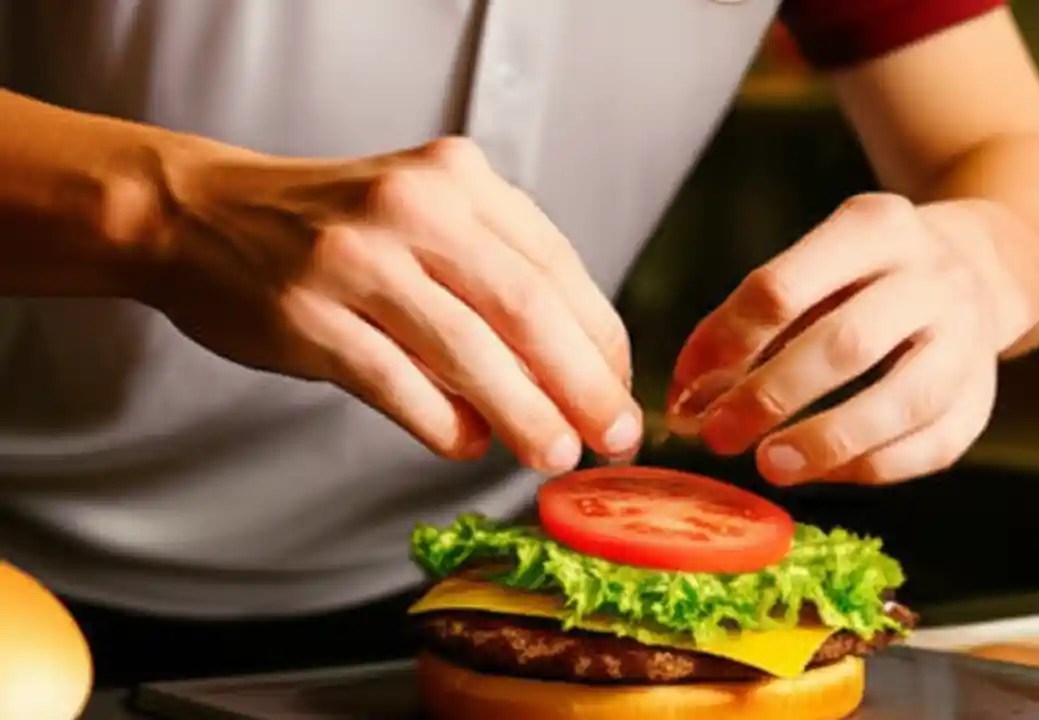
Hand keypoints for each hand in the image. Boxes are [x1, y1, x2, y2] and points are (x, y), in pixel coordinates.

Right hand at [139, 137, 640, 472]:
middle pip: (526, 308)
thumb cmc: (334, 229)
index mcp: (457, 178)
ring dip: (524, 413)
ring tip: (553, 454)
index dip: (600, 339)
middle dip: (582, 383)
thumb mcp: (425, 215)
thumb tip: (572, 377)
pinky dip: (443, 422)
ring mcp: (355, 259)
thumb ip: (496, 275)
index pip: (557, 266)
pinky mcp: (307, 316)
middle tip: (612, 436)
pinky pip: (396, 383)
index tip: (620, 390)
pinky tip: (468, 444)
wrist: (201, 214)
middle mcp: (413, 206)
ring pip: (468, 351)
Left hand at [667, 193, 1031, 485]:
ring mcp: (967, 338)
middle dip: (771, 396)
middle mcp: (931, 277)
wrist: (981, 268)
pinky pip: (929, 445)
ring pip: (901, 401)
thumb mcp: (811, 268)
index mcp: (875, 227)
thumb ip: (748, 327)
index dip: (726, 342)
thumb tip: (687, 400)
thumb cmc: (866, 277)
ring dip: (825, 440)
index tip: (686, 387)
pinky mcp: (982, 397)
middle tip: (719, 436)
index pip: (784, 288)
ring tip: (768, 465)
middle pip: (846, 344)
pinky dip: (868, 466)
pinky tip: (820, 471)